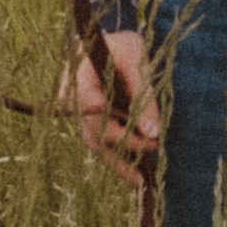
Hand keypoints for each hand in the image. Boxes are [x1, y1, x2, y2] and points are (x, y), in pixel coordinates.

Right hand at [61, 29, 160, 184]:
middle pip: (92, 134)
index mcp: (79, 76)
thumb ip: (142, 91)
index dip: (118, 130)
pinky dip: (116, 155)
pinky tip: (134, 171)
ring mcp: (77, 111)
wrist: (108, 45)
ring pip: (94, 143)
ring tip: (140, 181)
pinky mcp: (86, 121)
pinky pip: (99, 141)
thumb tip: (153, 133)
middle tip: (144, 174)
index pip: (93, 108)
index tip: (148, 141)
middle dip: (120, 154)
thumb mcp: (135, 56)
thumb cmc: (121, 46)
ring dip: (117, 163)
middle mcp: (72, 98)